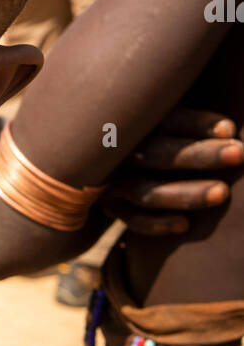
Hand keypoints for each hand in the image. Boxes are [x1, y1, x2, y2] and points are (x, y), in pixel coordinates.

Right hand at [102, 108, 242, 234]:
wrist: (115, 174)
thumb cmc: (164, 147)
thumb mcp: (172, 132)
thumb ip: (197, 131)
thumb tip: (231, 131)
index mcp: (141, 126)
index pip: (169, 121)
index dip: (198, 124)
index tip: (230, 130)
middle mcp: (123, 152)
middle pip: (160, 154)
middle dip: (200, 155)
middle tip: (239, 154)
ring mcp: (114, 182)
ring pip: (148, 191)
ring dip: (185, 193)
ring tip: (223, 193)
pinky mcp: (113, 207)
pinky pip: (134, 219)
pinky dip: (157, 224)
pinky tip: (186, 225)